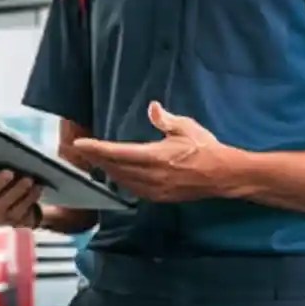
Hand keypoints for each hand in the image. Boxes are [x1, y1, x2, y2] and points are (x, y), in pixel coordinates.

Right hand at [0, 164, 42, 227]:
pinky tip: (36, 189)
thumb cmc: (9, 176)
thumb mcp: (2, 166)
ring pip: (0, 206)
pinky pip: (18, 213)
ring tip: (28, 180)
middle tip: (9, 172)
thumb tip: (9, 144)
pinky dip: (28, 199)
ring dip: (15, 192)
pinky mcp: (11, 222)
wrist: (24, 196)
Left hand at [72, 101, 228, 202]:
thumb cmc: (206, 148)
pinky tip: (119, 175)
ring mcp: (155, 190)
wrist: (223, 175)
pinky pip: (134, 190)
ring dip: (109, 171)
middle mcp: (152, 176)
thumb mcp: (186, 128)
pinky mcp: (161, 198)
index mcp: (155, 157)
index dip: (97, 149)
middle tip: (84, 151)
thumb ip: (165, 119)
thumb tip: (152, 107)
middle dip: (98, 159)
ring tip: (98, 161)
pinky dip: (123, 181)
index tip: (80, 144)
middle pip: (115, 168)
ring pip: (123, 181)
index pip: (117, 153)